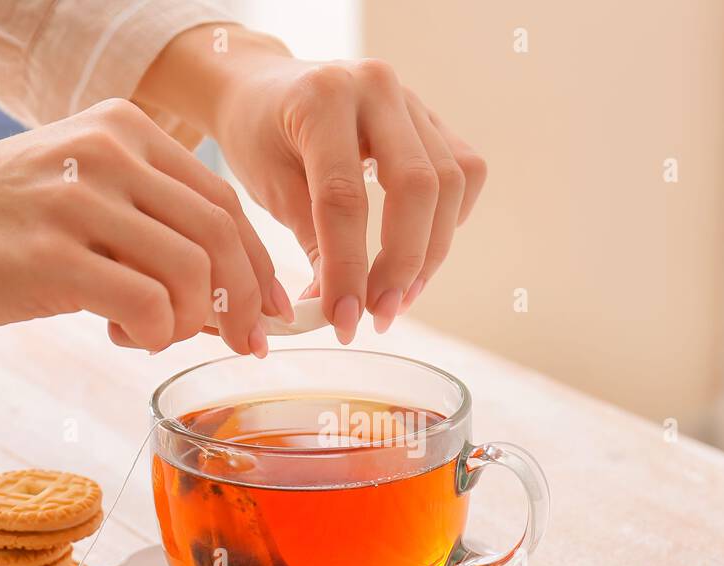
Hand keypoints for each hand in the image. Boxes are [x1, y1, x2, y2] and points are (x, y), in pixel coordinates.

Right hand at [0, 98, 290, 356]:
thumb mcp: (81, 193)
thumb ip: (152, 227)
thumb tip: (230, 298)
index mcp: (124, 130)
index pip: (224, 201)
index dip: (259, 264)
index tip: (273, 311)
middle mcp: (107, 153)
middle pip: (220, 235)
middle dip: (246, 302)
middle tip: (246, 345)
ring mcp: (78, 201)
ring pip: (191, 272)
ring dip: (192, 323)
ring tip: (157, 334)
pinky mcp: (50, 256)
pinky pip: (147, 306)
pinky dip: (154, 335)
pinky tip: (124, 336)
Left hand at [138, 27, 485, 341]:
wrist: (264, 88)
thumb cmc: (259, 136)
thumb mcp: (269, 186)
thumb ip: (311, 243)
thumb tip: (341, 312)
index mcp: (321, 98)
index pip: (344, 197)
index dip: (347, 267)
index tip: (343, 319)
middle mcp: (376, 87)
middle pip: (416, 187)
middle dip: (402, 264)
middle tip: (380, 315)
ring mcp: (412, 99)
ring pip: (450, 184)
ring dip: (430, 252)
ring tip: (399, 296)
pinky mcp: (433, 119)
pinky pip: (464, 173)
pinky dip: (449, 221)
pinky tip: (420, 252)